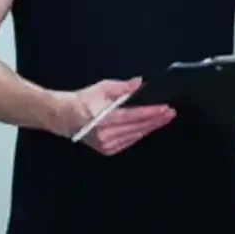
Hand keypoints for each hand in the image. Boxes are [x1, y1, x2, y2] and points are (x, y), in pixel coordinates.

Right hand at [56, 78, 175, 155]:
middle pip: (137, 128)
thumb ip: (123, 87)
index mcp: (104, 119)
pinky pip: (128, 142)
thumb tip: (139, 84)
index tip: (165, 108)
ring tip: (163, 119)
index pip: (134, 116)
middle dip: (155, 120)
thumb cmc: (82, 101)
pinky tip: (148, 128)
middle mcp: (106, 135)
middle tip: (170, 113)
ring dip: (150, 127)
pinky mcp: (107, 150)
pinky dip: (139, 134)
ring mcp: (106, 145)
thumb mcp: (102, 88)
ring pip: (135, 136)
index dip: (151, 112)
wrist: (65, 117)